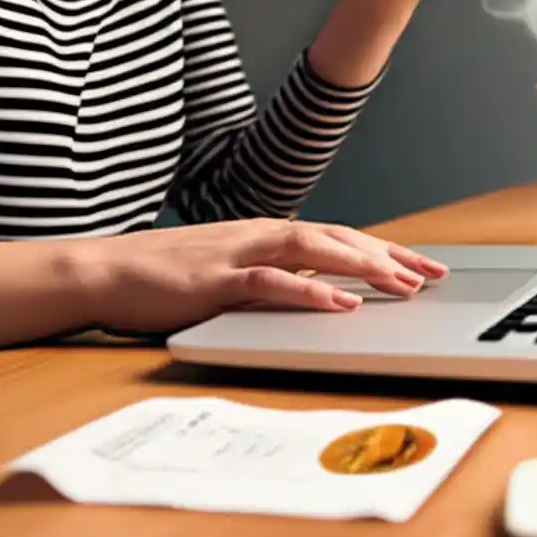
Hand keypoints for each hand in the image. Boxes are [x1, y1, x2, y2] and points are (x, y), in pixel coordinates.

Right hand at [76, 219, 449, 333]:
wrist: (104, 270)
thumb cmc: (165, 274)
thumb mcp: (229, 269)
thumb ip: (270, 274)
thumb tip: (316, 288)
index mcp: (264, 234)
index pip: (337, 237)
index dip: (383, 250)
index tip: (423, 266)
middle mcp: (259, 236)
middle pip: (337, 238)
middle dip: (388, 256)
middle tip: (432, 275)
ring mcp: (238, 254)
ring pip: (311, 250)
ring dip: (360, 265)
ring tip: (400, 283)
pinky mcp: (215, 281)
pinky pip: (270, 282)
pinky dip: (309, 291)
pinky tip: (340, 302)